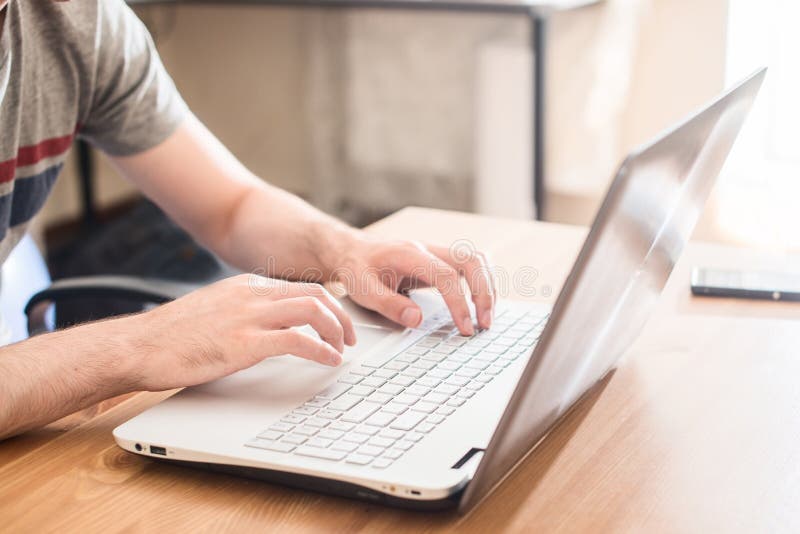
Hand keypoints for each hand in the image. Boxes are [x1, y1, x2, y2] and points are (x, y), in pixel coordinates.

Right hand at [128, 274, 355, 390]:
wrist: (138, 346)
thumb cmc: (170, 336)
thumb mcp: (213, 311)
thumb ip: (241, 311)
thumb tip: (265, 327)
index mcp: (245, 286)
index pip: (301, 287)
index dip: (328, 305)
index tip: (337, 323)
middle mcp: (251, 295)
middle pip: (316, 294)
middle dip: (341, 317)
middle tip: (349, 338)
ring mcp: (249, 316)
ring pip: (313, 310)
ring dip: (336, 332)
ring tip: (342, 351)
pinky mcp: (244, 342)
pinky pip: (298, 340)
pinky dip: (321, 351)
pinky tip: (329, 362)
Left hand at [328, 234, 495, 335]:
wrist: (352, 251)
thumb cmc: (356, 268)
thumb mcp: (363, 289)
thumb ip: (389, 304)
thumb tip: (417, 320)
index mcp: (410, 255)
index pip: (446, 275)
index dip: (459, 302)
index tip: (464, 328)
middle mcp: (428, 250)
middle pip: (472, 260)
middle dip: (484, 292)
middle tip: (485, 323)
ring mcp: (436, 254)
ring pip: (476, 260)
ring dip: (487, 287)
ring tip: (487, 318)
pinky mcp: (440, 262)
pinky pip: (470, 267)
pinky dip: (481, 285)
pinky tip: (479, 306)